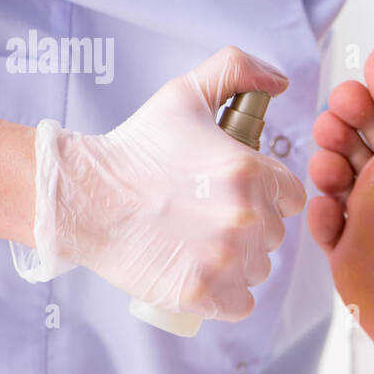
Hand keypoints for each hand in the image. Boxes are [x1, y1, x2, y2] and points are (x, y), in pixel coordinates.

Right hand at [18, 47, 305, 320]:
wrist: (83, 196)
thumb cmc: (134, 148)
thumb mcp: (185, 94)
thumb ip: (236, 70)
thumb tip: (279, 81)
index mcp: (250, 172)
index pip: (290, 194)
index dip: (266, 193)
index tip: (235, 192)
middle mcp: (245, 218)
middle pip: (275, 233)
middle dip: (251, 226)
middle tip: (209, 216)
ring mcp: (224, 260)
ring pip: (259, 269)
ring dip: (240, 262)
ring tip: (201, 244)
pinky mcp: (203, 293)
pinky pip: (241, 304)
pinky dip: (227, 296)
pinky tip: (203, 274)